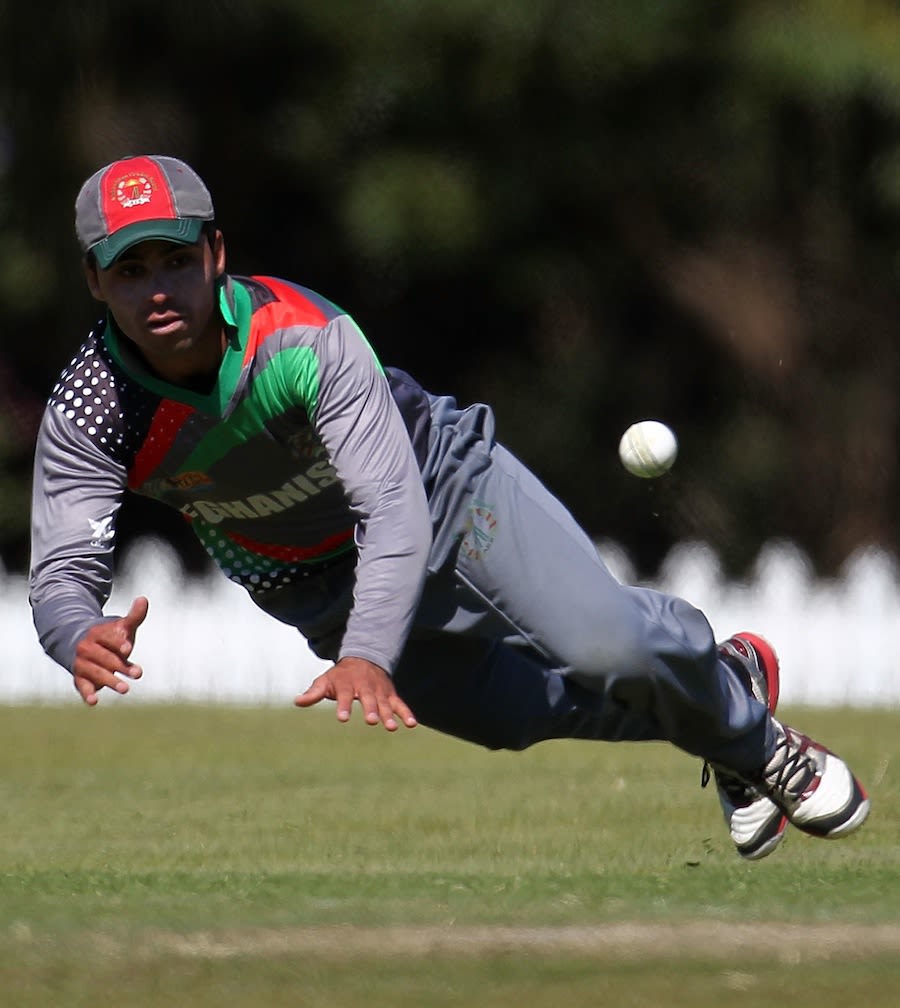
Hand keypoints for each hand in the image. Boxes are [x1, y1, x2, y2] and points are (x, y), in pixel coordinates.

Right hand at [71, 596, 148, 705]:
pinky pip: (82, 686)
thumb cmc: (109, 637)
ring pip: (96, 673)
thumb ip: (134, 616)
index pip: (109, 638)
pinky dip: (87, 694)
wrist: (81, 646)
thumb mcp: (122, 626)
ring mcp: (82, 664)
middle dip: (121, 666)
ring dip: (110, 681)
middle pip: (105, 658)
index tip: (128, 649)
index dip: (118, 643)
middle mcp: (87, 648)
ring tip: (125, 689)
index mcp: (98, 633)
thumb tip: (143, 599)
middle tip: (138, 673)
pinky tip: (94, 702)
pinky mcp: (80, 678)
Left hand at [294, 656, 416, 731]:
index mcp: (347, 684)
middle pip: (368, 699)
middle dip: (371, 709)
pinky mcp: (390, 695)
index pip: (345, 696)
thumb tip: (297, 701)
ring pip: (385, 703)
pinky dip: (406, 713)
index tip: (342, 718)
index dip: (344, 706)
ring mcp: (380, 691)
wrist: (364, 658)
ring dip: (388, 715)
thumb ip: (314, 693)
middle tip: (371, 721)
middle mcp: (365, 687)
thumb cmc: (340, 676)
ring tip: (391, 727)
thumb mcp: (325, 680)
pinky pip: (400, 704)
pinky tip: (412, 724)